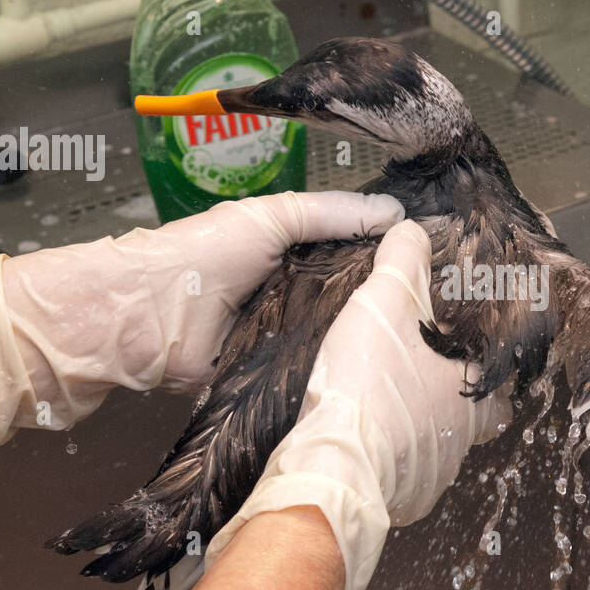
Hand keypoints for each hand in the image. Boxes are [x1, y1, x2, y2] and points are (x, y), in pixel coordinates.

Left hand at [0, 191, 403, 443]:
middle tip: (443, 311)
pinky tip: (378, 374)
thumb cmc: (205, 253)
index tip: (440, 262)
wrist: (147, 315)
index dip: (389, 257)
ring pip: (338, 338)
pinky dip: (336, 372)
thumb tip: (397, 212)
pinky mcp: (274, 377)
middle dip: (386, 303)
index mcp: (295, 254)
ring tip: (422, 344)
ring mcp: (287, 338)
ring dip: (366, 340)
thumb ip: (333, 213)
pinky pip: (313, 373)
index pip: (354, 254)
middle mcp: (296, 296)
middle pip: (352, 299)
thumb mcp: (274, 218)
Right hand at [205, 220, 511, 589]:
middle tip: (429, 388)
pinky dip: (397, 463)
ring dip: (424, 433)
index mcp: (474, 387)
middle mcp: (467, 434)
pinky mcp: (410, 498)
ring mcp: (440, 471)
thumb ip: (402, 261)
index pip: (506, 382)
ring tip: (390, 413)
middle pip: (483, 421)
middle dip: (463, 406)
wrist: (338, 459)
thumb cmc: (371, 378)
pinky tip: (372, 445)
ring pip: (446, 450)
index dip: (490, 368)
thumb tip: (412, 230)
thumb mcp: (384, 300)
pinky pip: (411, 479)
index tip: (470, 358)